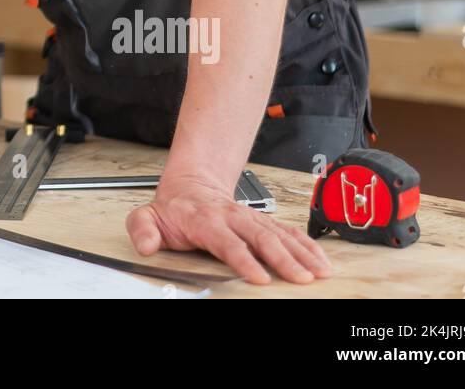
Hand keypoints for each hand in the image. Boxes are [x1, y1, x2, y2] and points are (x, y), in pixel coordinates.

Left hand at [125, 172, 330, 284]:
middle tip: (300, 278)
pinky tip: (321, 260)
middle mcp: (232, 217)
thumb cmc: (173, 208)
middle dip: (282, 258)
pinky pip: (289, 232)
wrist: (191, 185)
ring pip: (279, 234)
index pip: (226, 241)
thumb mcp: (148, 215)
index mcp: (205, 219)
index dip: (242, 258)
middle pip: (260, 237)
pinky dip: (307, 245)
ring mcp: (250, 218)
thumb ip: (143, 229)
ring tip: (319, 272)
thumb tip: (146, 245)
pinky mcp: (264, 221)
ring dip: (301, 253)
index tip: (259, 276)